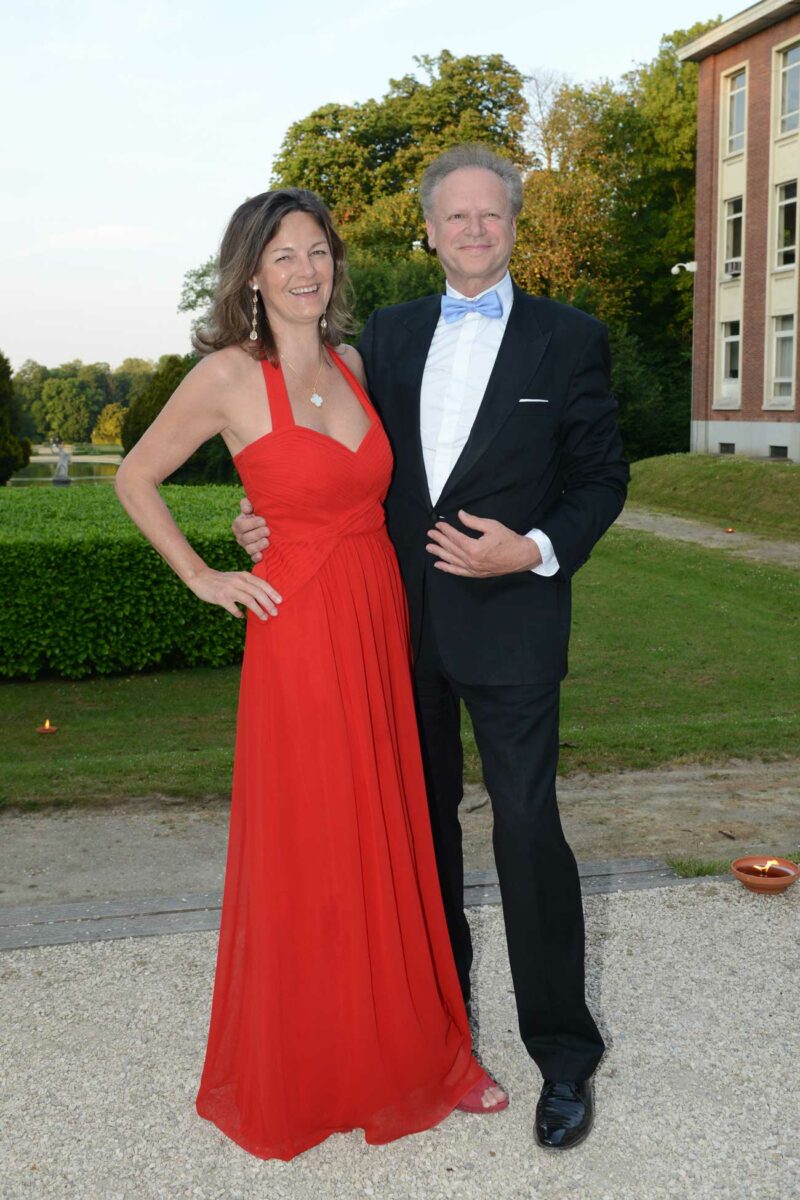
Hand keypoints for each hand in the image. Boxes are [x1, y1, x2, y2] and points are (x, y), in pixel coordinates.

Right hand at [187, 566, 281, 620]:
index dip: (272, 592)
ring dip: (258, 610)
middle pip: (258, 592)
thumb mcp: (237, 578)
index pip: (262, 584)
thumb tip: (264, 598)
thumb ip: (249, 585)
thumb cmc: (222, 580)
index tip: (280, 601)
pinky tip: (241, 616)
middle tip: (275, 612)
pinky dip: (238, 613)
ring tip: (265, 617)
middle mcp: (238, 581)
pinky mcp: (221, 597)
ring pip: (248, 600)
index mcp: (244, 576)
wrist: (200, 577)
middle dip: (268, 603)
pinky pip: (233, 608)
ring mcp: (229, 589)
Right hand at [232, 496, 269, 562]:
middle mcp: (240, 536)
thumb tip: (246, 510)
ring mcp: (246, 546)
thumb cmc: (259, 511)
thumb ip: (247, 503)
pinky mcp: (254, 554)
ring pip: (249, 549)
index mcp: (238, 524)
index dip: (252, 524)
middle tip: (268, 531)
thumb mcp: (252, 505)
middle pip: (245, 538)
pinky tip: (262, 555)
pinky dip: (257, 558)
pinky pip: (253, 558)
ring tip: (267, 541)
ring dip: (258, 546)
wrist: (268, 522)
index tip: (263, 520)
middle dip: (257, 534)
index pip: (241, 526)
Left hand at [426, 509, 541, 577]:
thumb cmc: (508, 540)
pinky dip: (448, 568)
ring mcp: (473, 570)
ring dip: (440, 553)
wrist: (522, 556)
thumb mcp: (491, 526)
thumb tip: (460, 514)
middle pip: (451, 549)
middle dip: (439, 540)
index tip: (439, 524)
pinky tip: (439, 564)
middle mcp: (472, 561)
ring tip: (429, 547)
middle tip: (430, 533)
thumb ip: (473, 521)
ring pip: (452, 561)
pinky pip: (459, 572)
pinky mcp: (477, 574)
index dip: (446, 530)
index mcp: (475, 548)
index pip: (455, 538)